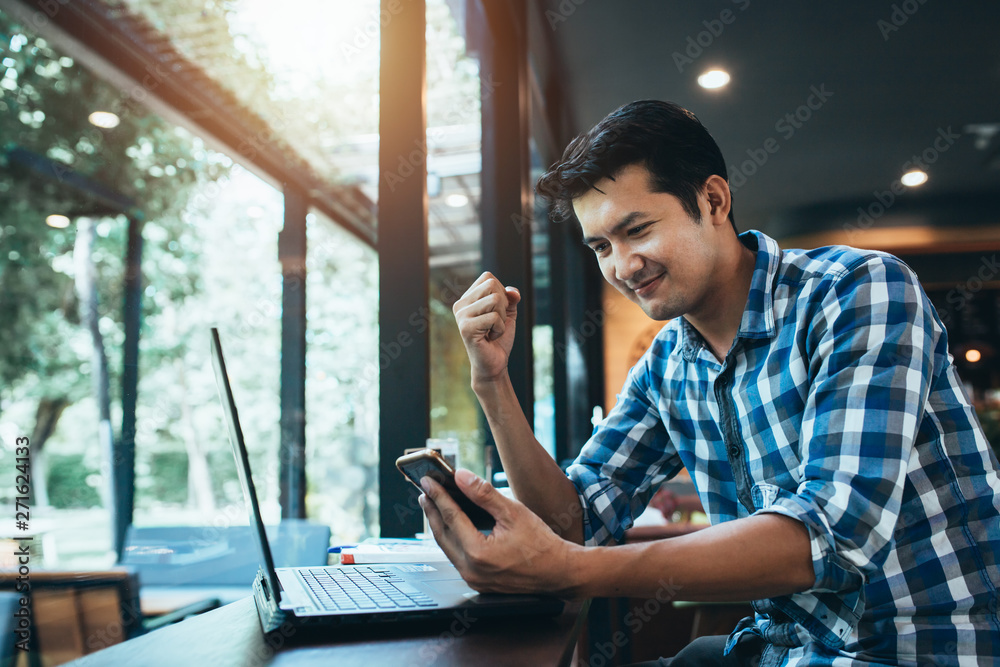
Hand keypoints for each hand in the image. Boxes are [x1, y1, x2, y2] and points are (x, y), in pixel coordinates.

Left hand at [419, 469, 579, 596]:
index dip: (438, 496)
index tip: (428, 481)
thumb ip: (484, 494)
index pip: (451, 517)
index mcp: (479, 553)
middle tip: (425, 491)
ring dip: (440, 525)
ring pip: (448, 547)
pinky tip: (452, 525)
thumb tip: (461, 477)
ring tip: (434, 505)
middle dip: (432, 510)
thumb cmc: (542, 544)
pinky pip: (457, 557)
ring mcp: (473, 579)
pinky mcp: (478, 582)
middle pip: (442, 534)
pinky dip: (452, 538)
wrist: (559, 572)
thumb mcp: (513, 512)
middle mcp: (471, 570)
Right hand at [451, 272, 520, 384]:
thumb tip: (512, 292)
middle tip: (496, 322)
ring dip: (502, 318)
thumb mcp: (508, 312)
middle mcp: (460, 305)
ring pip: (495, 300)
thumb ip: (510, 297)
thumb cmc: (499, 338)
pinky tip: (490, 337)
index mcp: (467, 298)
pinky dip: (500, 329)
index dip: (501, 292)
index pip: (488, 278)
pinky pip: (494, 317)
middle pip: (492, 285)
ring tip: (493, 330)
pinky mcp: (465, 327)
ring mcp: (461, 316)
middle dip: (503, 304)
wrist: (494, 364)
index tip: (497, 311)